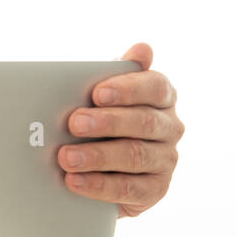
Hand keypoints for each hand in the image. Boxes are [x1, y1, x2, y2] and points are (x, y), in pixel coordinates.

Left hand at [59, 42, 184, 217]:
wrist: (98, 166)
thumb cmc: (98, 119)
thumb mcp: (101, 95)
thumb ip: (115, 71)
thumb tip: (143, 48)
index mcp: (160, 97)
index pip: (155, 86)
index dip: (128, 89)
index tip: (97, 92)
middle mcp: (169, 127)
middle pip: (144, 122)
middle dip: (107, 122)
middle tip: (73, 123)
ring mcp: (166, 159)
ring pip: (136, 156)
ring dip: (98, 156)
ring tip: (66, 157)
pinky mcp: (156, 188)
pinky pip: (130, 188)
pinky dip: (99, 186)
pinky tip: (74, 181)